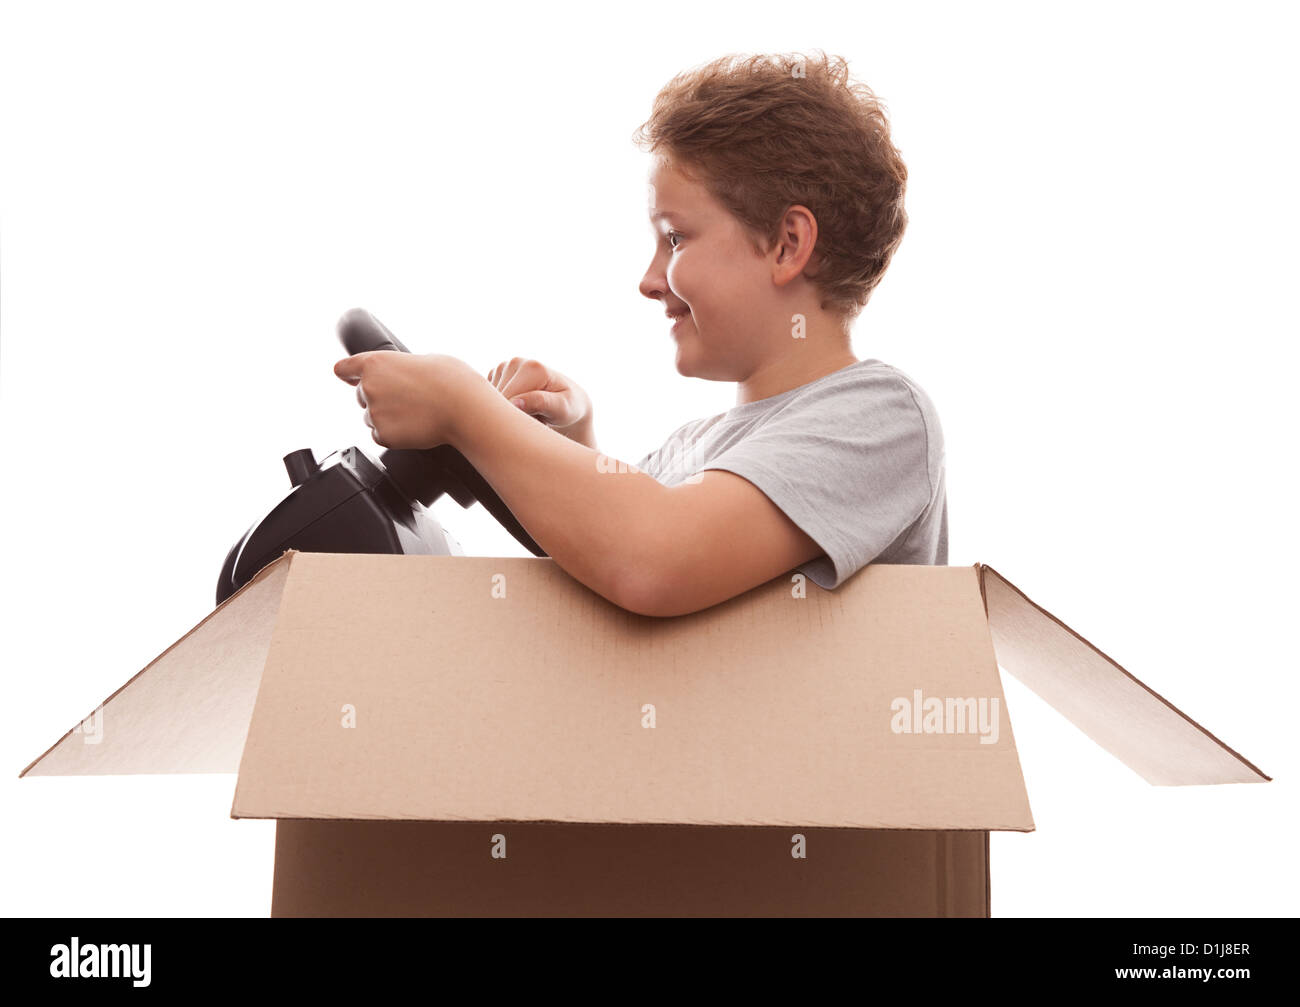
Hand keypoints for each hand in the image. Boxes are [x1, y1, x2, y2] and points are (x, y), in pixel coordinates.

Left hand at [333, 351, 476, 448]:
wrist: (463, 408)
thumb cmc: (451, 381)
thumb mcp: (424, 360)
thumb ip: (400, 367)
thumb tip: (400, 377)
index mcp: (375, 363)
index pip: (345, 368)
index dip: (346, 373)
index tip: (344, 376)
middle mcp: (368, 387)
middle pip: (363, 395)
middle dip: (381, 398)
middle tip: (409, 400)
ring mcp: (373, 413)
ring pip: (372, 417)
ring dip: (388, 417)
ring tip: (417, 414)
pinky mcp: (383, 435)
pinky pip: (381, 436)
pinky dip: (394, 434)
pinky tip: (414, 427)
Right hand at [487, 357, 594, 447]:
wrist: (567, 401)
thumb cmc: (568, 407)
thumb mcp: (563, 408)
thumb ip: (542, 403)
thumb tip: (515, 402)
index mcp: (532, 367)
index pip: (509, 400)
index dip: (518, 418)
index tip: (537, 422)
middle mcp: (516, 362)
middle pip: (498, 399)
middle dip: (512, 415)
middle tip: (535, 418)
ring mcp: (505, 366)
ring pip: (492, 400)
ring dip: (507, 412)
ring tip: (529, 412)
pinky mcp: (498, 374)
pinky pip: (490, 398)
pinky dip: (502, 406)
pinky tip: (519, 406)